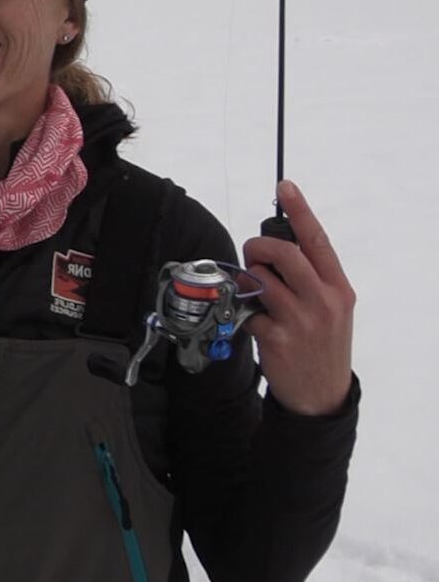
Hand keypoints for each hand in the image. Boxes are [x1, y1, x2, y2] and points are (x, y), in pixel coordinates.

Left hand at [242, 180, 355, 415]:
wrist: (322, 395)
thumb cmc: (322, 344)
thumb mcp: (332, 309)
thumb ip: (311, 279)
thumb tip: (277, 248)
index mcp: (338, 288)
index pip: (318, 241)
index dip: (300, 210)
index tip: (285, 186)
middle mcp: (323, 301)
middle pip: (283, 253)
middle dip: (258, 247)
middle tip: (253, 256)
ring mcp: (300, 320)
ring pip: (259, 279)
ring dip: (247, 280)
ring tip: (254, 293)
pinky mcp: (276, 338)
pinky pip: (247, 310)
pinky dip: (243, 312)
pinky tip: (254, 323)